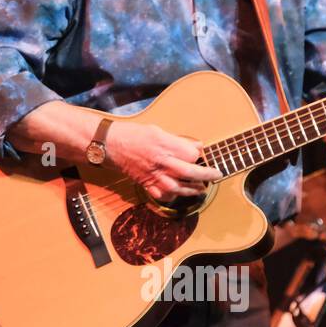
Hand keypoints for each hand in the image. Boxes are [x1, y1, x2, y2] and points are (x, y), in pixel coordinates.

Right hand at [106, 120, 221, 202]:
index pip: (191, 154)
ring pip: (179, 188)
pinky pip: (163, 195)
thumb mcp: (156, 130)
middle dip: (206, 175)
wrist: (109, 145)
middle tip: (216, 175)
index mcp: (164, 146)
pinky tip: (178, 193)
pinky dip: (173, 196)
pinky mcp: (146, 184)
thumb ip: (178, 140)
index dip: (198, 154)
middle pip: (190, 173)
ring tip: (201, 188)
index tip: (200, 153)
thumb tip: (197, 145)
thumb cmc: (131, 134)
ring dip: (193, 190)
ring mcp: (153, 175)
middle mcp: (161, 162)